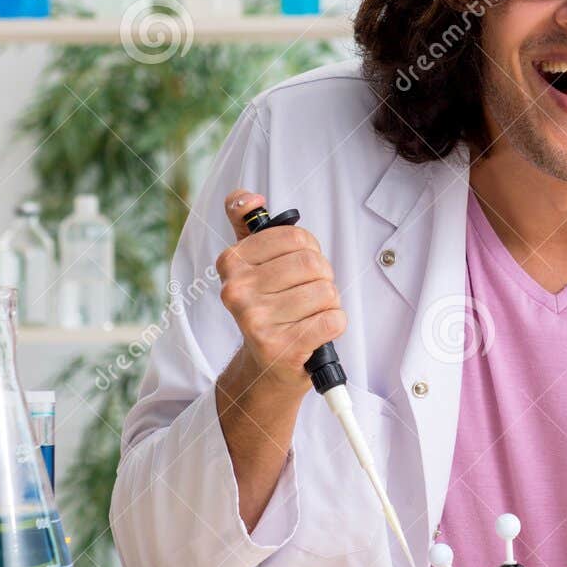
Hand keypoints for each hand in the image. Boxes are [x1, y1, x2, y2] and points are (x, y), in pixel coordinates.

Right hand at [215, 189, 345, 391]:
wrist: (266, 368)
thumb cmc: (267, 307)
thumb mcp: (253, 261)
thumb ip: (247, 222)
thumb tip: (249, 198)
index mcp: (231, 263)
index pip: (296, 238)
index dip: (309, 251)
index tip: (298, 268)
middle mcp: (237, 292)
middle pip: (313, 264)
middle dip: (322, 278)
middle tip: (308, 295)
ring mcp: (256, 322)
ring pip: (326, 292)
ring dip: (328, 303)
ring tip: (309, 315)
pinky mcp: (281, 349)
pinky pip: (333, 320)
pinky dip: (335, 325)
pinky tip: (316, 332)